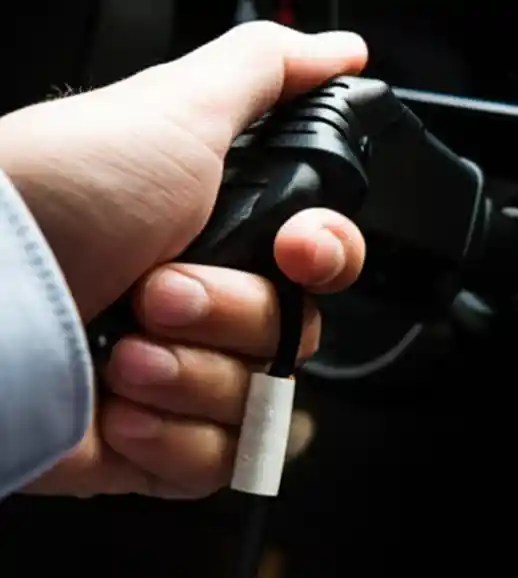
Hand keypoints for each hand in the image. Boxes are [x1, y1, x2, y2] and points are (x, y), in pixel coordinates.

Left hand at [0, 22, 368, 497]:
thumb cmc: (53, 198)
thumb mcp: (171, 110)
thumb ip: (266, 74)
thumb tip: (340, 52)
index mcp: (217, 231)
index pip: (324, 260)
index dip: (327, 257)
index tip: (295, 249)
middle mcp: (204, 304)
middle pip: (297, 333)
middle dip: (234, 313)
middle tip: (158, 289)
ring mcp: (178, 379)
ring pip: (261, 402)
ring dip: (194, 374)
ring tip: (121, 350)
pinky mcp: (149, 449)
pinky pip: (218, 460)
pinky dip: (173, 436)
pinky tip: (118, 405)